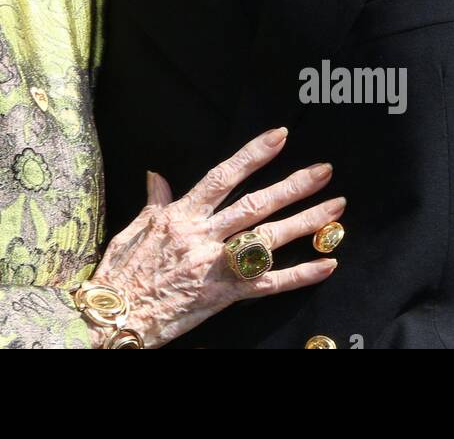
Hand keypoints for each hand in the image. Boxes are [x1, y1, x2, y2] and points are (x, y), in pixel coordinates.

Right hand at [88, 128, 342, 347]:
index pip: (223, 177)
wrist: (116, 317)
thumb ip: (155, 203)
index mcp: (180, 216)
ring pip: (269, 240)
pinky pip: (268, 285)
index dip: (252, 155)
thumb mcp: (133, 230)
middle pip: (256, 205)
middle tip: (325, 170)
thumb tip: (157, 175)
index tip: (279, 136)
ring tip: (336, 208)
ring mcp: (215, 267)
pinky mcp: (223, 296)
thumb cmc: (120, 274)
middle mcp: (202, 237)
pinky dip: (300, 275)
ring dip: (306, 222)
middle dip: (293, 185)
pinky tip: (327, 265)